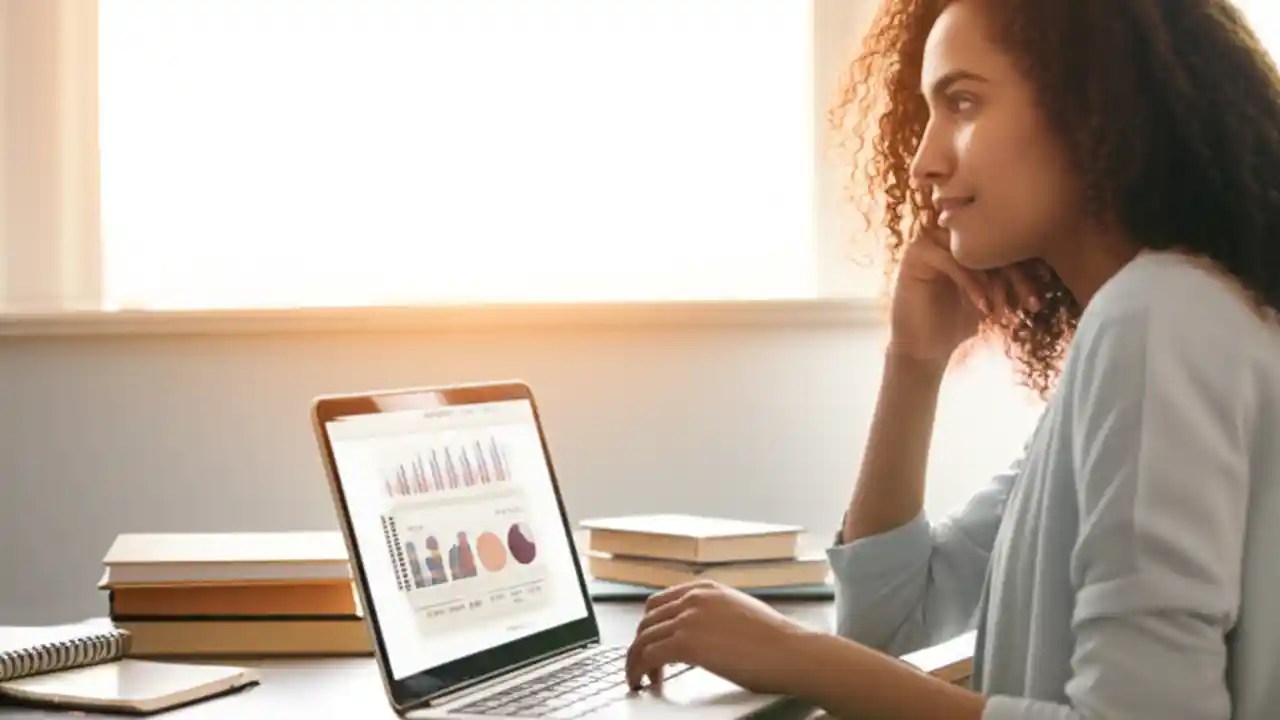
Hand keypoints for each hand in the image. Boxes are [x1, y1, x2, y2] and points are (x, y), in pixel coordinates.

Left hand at [624, 580, 811, 693]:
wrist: (792, 651)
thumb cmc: (777, 641)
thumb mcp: (741, 613)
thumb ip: (716, 616)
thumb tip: (704, 634)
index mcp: (706, 588)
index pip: (661, 602)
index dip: (651, 625)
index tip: (649, 642)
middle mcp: (693, 598)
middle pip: (648, 620)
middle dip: (641, 644)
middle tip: (644, 665)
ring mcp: (688, 618)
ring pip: (643, 638)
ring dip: (636, 660)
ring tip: (639, 679)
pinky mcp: (686, 642)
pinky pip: (648, 656)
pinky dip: (639, 670)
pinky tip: (643, 682)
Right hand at [888, 229, 1041, 364]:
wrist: (925, 348)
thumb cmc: (959, 322)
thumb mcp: (992, 296)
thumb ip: (1009, 277)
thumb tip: (1048, 267)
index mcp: (970, 241)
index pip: (1006, 245)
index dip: (1025, 272)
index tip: (1037, 302)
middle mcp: (951, 236)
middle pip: (992, 244)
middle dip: (1015, 277)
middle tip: (1028, 304)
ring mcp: (932, 242)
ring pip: (973, 251)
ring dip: (994, 281)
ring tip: (1002, 309)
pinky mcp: (916, 255)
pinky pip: (950, 260)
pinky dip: (971, 283)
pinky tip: (982, 306)